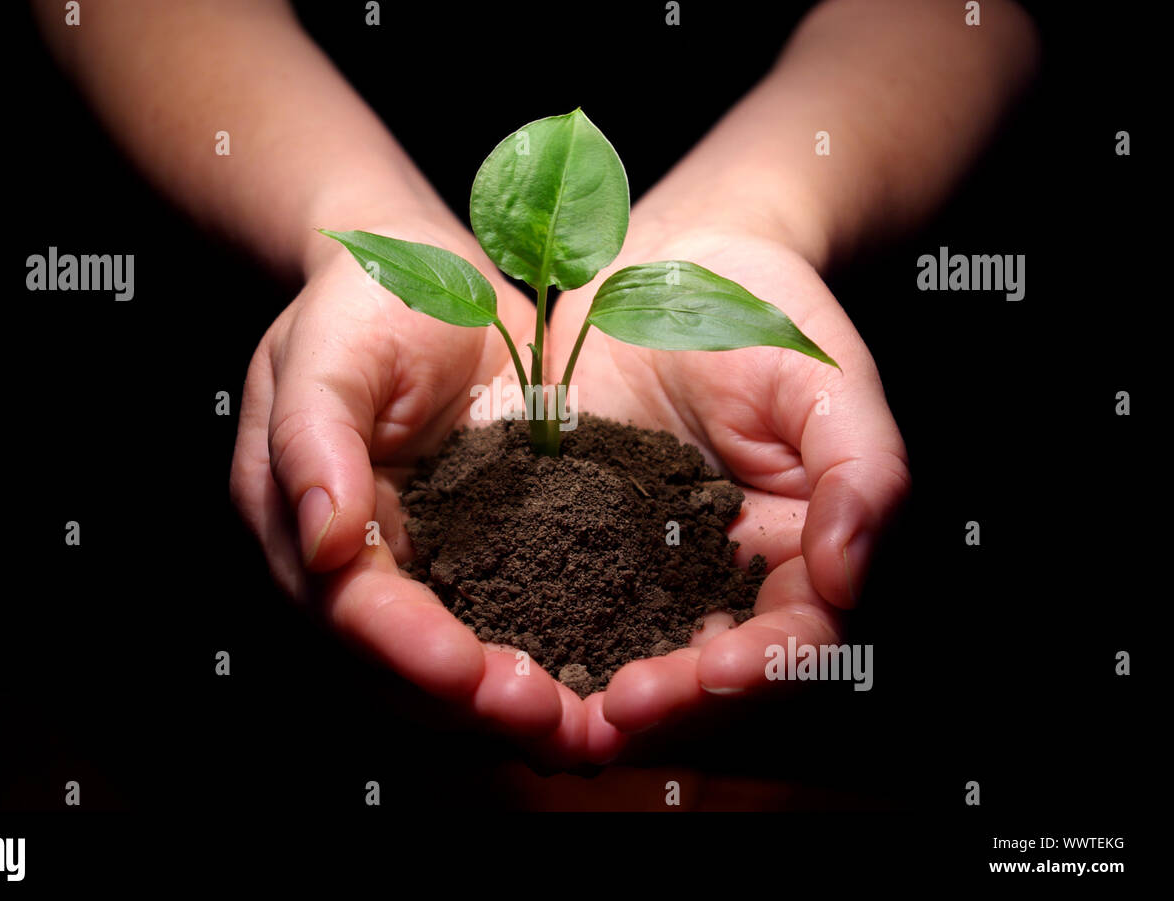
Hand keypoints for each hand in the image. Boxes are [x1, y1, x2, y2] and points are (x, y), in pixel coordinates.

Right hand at [230, 216, 589, 763]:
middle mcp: (349, 561)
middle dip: (470, 701)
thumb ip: (313, 438)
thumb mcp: (328, 351)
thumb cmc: (365, 303)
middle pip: (396, 663)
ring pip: (447, 667)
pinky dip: (541, 660)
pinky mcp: (473, 555)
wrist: (424, 277)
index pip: (346, 607)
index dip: (404, 647)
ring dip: (509, 703)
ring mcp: (413, 565)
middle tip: (551, 723)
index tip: (468, 673)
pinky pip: (502, 623)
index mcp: (294, 519)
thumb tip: (319, 540)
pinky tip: (595, 684)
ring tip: (581, 725)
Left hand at [546, 220, 910, 760]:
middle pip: (703, 668)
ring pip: (626, 651)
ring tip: (557, 704)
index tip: (716, 672)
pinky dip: (534, 634)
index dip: (760, 667)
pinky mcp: (570, 540)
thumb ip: (860, 469)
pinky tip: (503, 647)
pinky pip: (554, 598)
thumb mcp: (825, 377)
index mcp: (795, 550)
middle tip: (618, 713)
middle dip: (669, 701)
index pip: (793, 637)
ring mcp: (640, 565)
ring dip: (594, 688)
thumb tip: (850, 573)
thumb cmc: (762, 311)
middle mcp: (717, 575)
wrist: (663, 271)